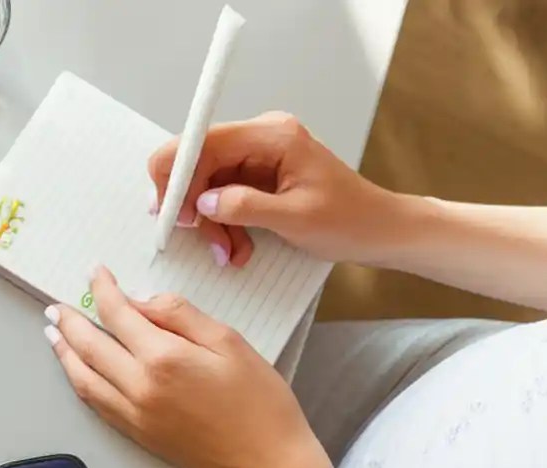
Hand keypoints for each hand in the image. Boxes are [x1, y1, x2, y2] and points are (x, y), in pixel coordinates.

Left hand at [45, 266, 328, 467]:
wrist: (266, 465)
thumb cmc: (259, 403)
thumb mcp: (228, 342)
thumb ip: (180, 316)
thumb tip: (143, 301)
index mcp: (163, 358)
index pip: (117, 314)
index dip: (103, 290)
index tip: (96, 273)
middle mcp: (139, 387)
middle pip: (89, 347)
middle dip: (69, 323)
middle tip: (56, 307)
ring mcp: (134, 415)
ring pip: (84, 378)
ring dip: (64, 354)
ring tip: (54, 335)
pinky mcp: (137, 435)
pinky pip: (96, 403)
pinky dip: (80, 382)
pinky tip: (77, 372)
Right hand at [149, 112, 396, 267]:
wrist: (379, 231)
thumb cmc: (350, 220)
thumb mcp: (296, 219)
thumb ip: (245, 207)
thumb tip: (202, 203)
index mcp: (273, 135)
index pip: (204, 141)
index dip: (178, 173)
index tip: (167, 210)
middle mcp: (261, 138)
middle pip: (199, 163)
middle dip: (192, 205)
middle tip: (196, 237)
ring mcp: (258, 157)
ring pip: (207, 186)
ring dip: (210, 223)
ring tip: (228, 253)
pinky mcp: (257, 178)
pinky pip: (222, 198)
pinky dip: (223, 226)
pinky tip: (236, 248)